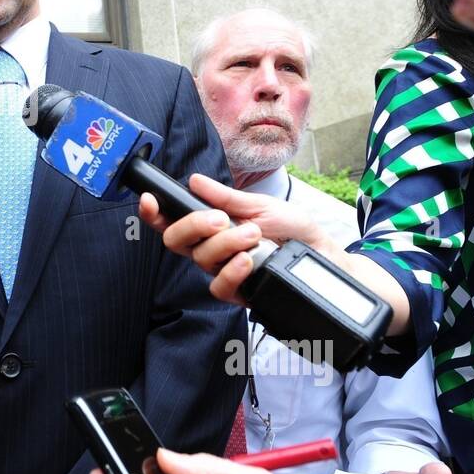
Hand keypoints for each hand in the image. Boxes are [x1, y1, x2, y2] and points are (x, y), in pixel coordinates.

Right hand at [138, 173, 331, 304]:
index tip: (150, 200)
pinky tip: (247, 260)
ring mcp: (223, 271)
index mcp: (211, 226)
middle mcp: (211, 250)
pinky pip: (219, 287)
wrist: (323, 253)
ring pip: (201, 260)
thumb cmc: (293, 229)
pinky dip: (231, 271)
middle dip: (193, 225)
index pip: (172, 222)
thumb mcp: (261, 204)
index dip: (154, 213)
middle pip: (176, 242)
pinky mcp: (239, 292)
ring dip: (225, 244)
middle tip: (220, 218)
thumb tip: (194, 181)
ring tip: (253, 234)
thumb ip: (227, 197)